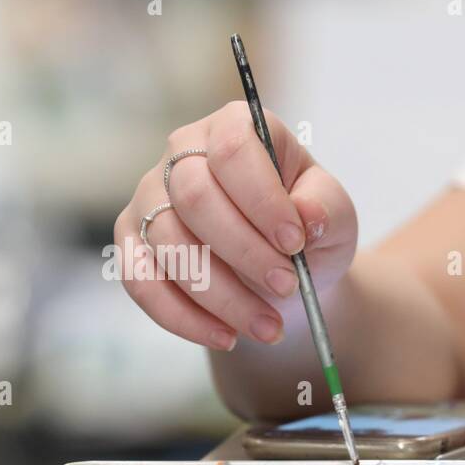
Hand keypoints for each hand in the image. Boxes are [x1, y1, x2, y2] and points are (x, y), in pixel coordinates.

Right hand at [114, 101, 357, 350]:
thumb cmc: (305, 233)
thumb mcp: (334, 216)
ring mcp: (148, 198)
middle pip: (194, 196)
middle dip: (244, 251)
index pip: (233, 149)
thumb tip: (305, 214)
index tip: (294, 242)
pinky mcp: (130, 243)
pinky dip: (184, 318)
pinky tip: (225, 336)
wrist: (280, 277)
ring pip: (169, 245)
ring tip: (268, 326)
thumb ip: (326, 207)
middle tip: (286, 288)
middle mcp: (181, 154)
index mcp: (233, 127)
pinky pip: (141, 282)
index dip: (261, 197)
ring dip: (222, 295)